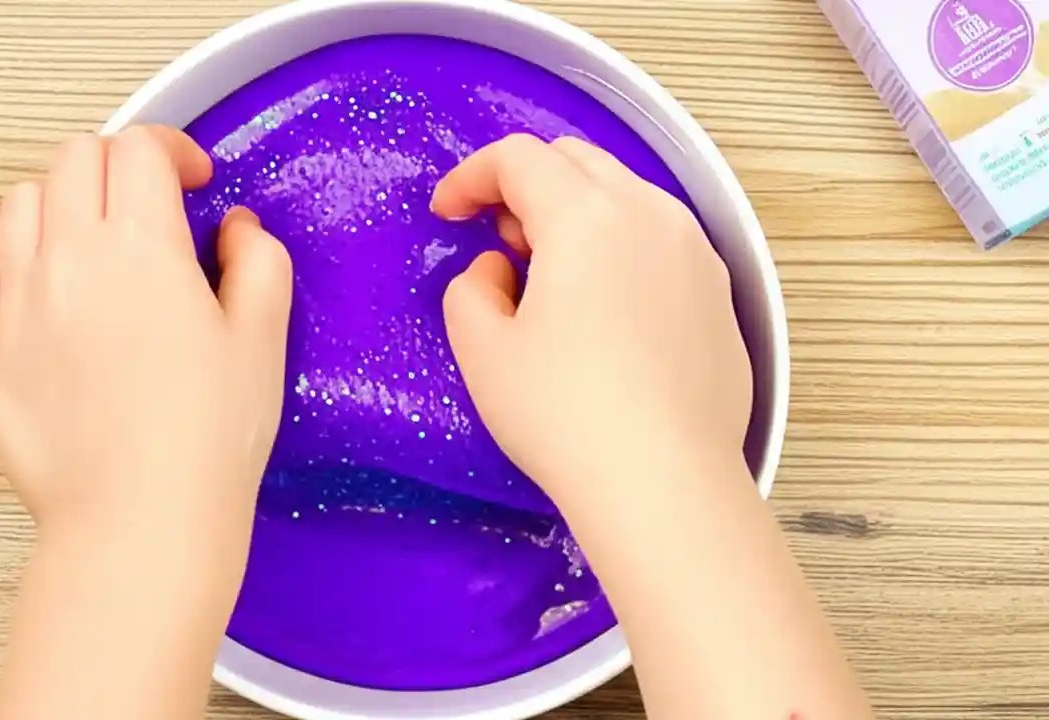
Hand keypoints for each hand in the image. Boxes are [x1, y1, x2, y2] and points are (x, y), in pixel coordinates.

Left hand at [0, 126, 292, 536]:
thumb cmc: (210, 437)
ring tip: (94, 248)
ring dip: (62, 205)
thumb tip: (235, 228)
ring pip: (20, 204)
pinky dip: (14, 263)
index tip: (194, 181)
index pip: (139, 148)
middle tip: (149, 209)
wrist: (140, 522)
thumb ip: (257, 261)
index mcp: (141, 247)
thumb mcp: (262, 340)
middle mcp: (66, 258)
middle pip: (74, 159)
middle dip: (118, 167)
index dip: (172, 149)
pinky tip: (49, 295)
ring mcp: (14, 303)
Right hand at [431, 134, 750, 504]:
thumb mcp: (483, 351)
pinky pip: (660, 239)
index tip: (447, 216)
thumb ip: (471, 289)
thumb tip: (499, 270)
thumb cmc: (563, 414)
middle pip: (577, 160)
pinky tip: (604, 310)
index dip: (470, 176)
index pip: (519, 157)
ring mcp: (696, 251)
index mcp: (587, 216)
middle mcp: (651, 214)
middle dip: (525, 184)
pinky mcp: (719, 293)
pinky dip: (619, 245)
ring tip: (550, 277)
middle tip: (497, 242)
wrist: (666, 482)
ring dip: (576, 211)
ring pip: (626, 195)